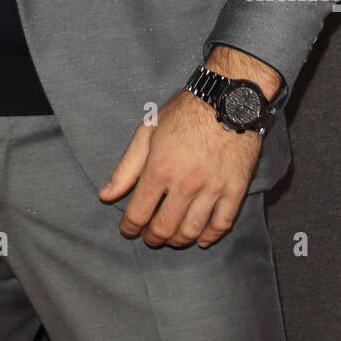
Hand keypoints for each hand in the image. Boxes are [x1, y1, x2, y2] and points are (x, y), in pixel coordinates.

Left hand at [98, 89, 261, 247]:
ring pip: (191, 231)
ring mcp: (212, 189)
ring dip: (177, 241)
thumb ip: (126, 167)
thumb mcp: (147, 132)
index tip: (128, 229)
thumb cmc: (183, 113)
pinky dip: (209, 237)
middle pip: (164, 228)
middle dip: (152, 237)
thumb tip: (105, 195)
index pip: (138, 213)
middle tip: (149, 236)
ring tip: (171, 237)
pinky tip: (200, 238)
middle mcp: (185, 184)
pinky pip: (222, 225)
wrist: (227, 100)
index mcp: (159, 168)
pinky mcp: (235, 190)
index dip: (129, 227)